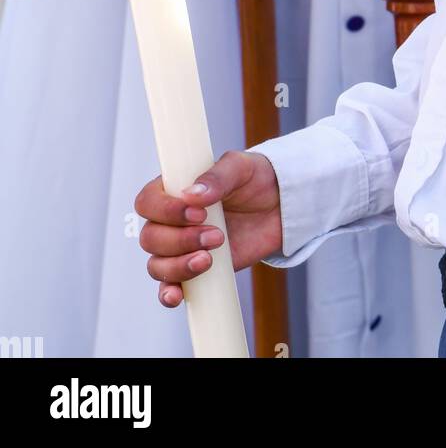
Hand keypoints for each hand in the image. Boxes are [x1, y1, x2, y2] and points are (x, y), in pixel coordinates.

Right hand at [135, 150, 282, 308]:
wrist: (280, 208)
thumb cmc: (256, 180)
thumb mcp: (241, 167)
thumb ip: (217, 177)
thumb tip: (192, 194)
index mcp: (174, 189)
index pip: (147, 202)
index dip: (166, 211)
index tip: (198, 214)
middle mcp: (171, 220)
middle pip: (150, 237)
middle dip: (181, 240)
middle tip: (217, 236)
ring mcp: (180, 247)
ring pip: (157, 264)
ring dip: (179, 266)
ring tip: (210, 258)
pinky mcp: (193, 269)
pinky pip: (169, 287)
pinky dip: (168, 293)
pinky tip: (178, 295)